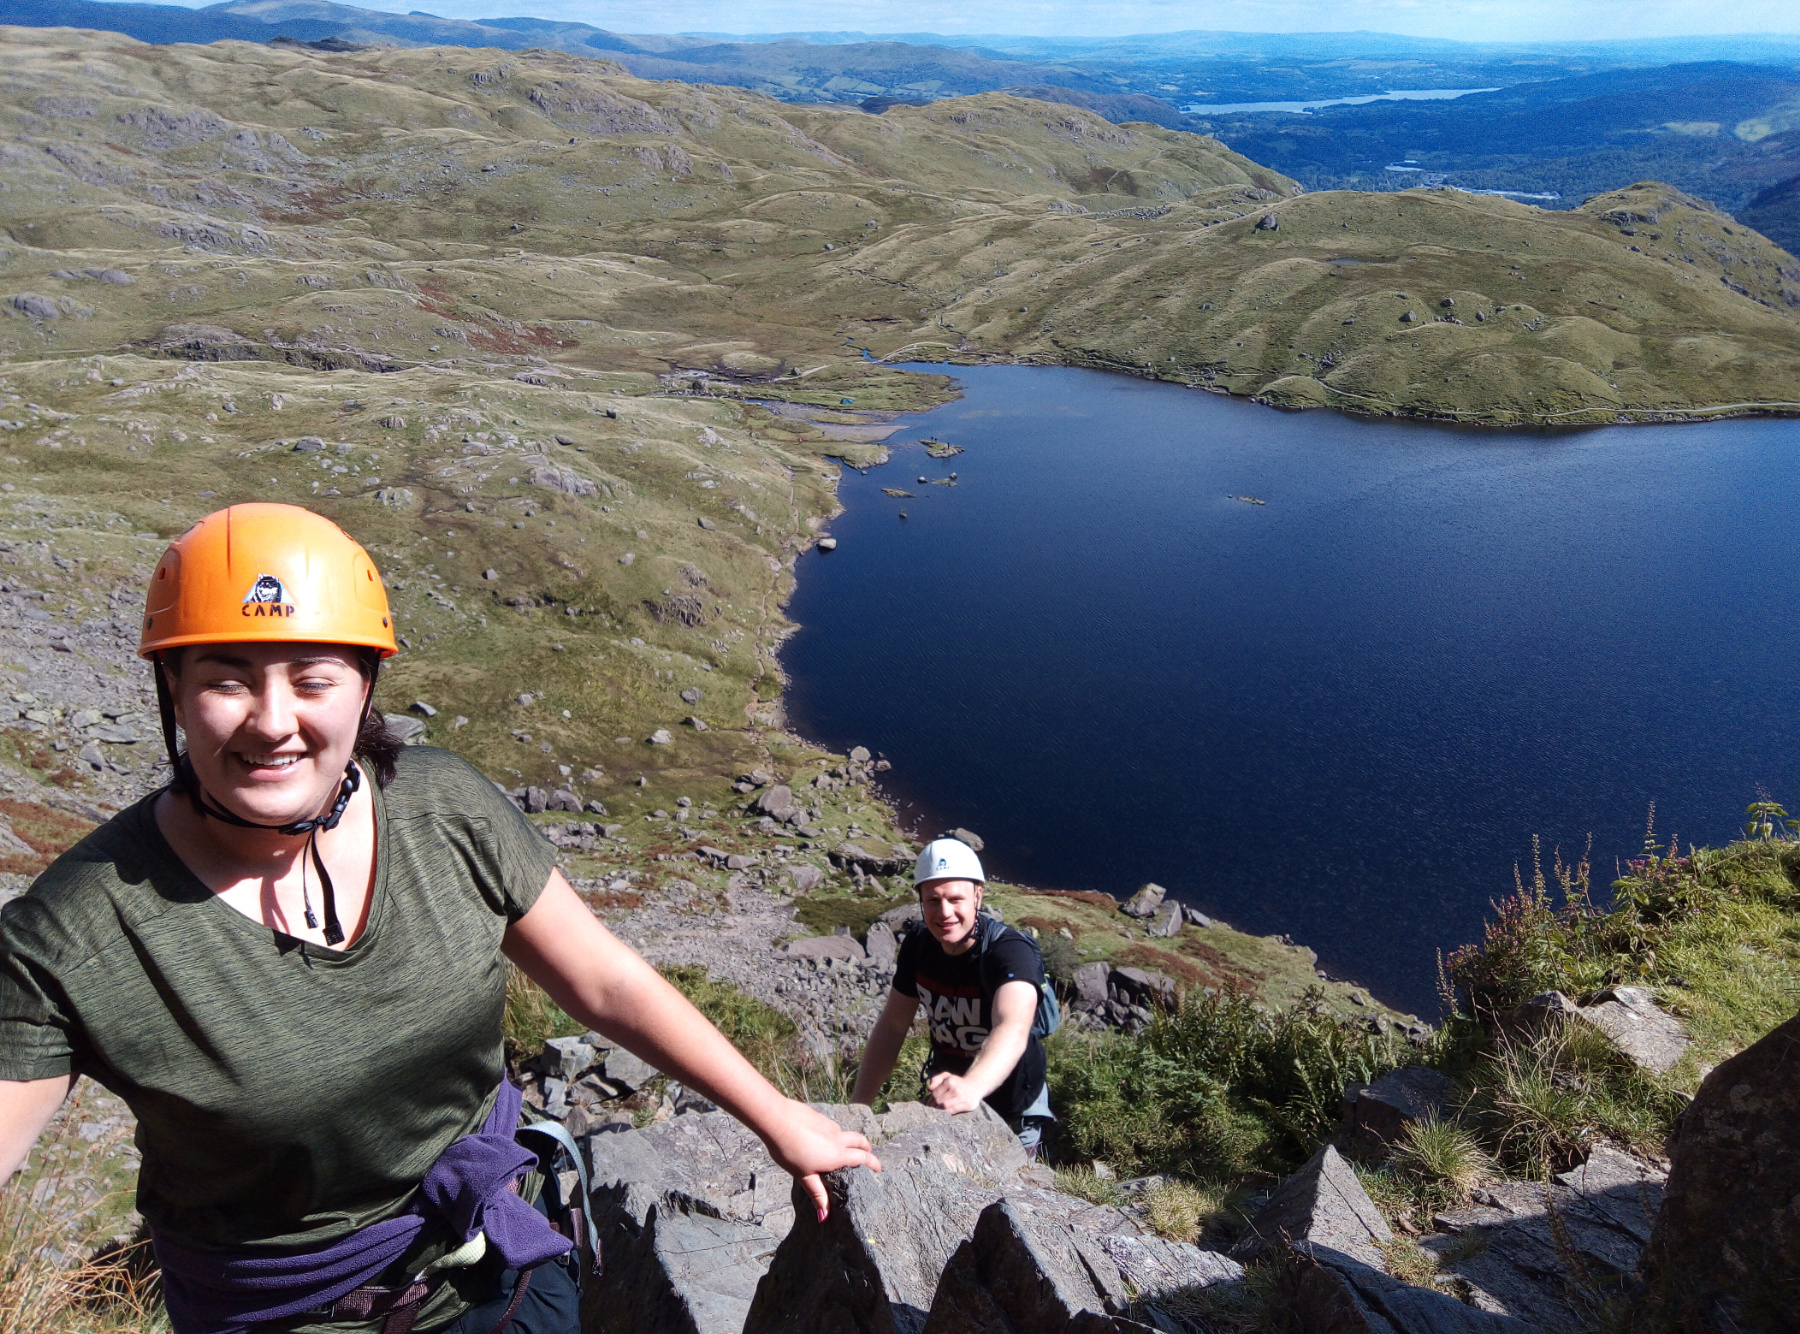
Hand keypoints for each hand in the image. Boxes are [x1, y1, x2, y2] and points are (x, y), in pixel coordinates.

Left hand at [760, 1098, 881, 1221]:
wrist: (776, 1119)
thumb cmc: (789, 1150)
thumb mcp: (803, 1175)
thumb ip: (816, 1194)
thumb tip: (824, 1217)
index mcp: (837, 1155)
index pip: (863, 1158)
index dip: (873, 1163)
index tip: (879, 1168)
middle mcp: (838, 1138)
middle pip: (860, 1141)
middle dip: (866, 1148)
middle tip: (868, 1154)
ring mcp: (829, 1125)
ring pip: (845, 1133)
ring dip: (849, 1141)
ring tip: (842, 1149)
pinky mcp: (819, 1117)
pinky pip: (832, 1127)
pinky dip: (834, 1134)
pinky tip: (821, 1138)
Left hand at [925, 1071, 980, 1115]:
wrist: (974, 1087)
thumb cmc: (957, 1082)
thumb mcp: (947, 1076)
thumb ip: (936, 1079)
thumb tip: (929, 1089)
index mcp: (950, 1081)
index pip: (935, 1093)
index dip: (931, 1098)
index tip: (932, 1100)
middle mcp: (956, 1089)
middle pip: (938, 1101)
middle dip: (935, 1104)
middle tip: (935, 1105)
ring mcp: (962, 1097)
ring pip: (944, 1107)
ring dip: (940, 1108)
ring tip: (940, 1108)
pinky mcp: (967, 1105)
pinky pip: (952, 1111)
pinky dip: (947, 1112)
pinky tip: (947, 1110)